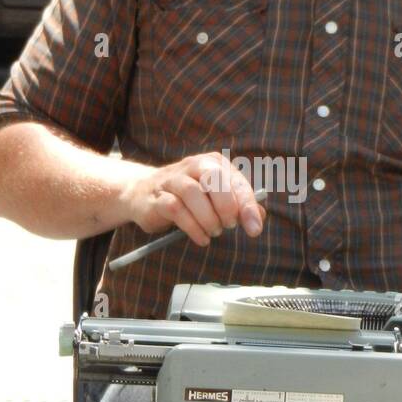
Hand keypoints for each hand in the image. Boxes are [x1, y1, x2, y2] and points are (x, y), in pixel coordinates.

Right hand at [119, 152, 266, 247]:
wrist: (143, 194)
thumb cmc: (187, 198)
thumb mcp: (215, 199)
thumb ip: (238, 207)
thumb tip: (258, 219)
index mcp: (213, 163)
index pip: (236, 181)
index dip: (248, 206)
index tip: (254, 229)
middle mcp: (193, 166)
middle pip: (214, 179)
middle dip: (226, 206)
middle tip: (228, 225)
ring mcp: (172, 179)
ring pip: (193, 193)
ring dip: (207, 218)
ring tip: (214, 231)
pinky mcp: (157, 197)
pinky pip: (175, 209)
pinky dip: (192, 227)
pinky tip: (201, 238)